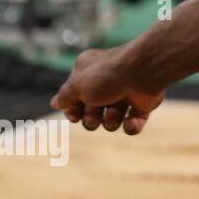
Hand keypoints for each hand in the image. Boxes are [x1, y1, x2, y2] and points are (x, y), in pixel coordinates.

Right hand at [50, 46, 164, 134]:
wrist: (144, 72)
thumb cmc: (106, 76)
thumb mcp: (76, 84)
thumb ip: (65, 95)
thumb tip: (55, 103)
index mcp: (89, 73)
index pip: (75, 99)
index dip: (73, 111)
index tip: (74, 115)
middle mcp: (107, 84)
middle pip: (92, 113)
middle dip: (92, 119)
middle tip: (95, 114)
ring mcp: (126, 95)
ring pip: (111, 121)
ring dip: (111, 120)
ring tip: (116, 111)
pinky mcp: (142, 105)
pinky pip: (133, 125)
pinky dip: (131, 126)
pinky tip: (130, 120)